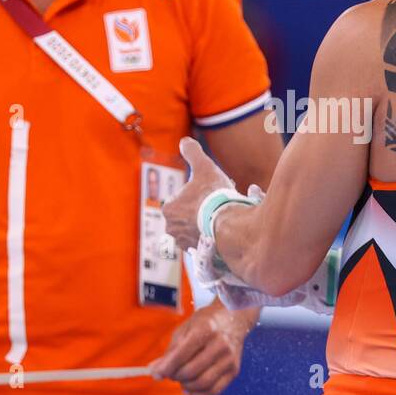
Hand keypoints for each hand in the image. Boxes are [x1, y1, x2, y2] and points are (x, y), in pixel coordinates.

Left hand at [148, 302, 251, 394]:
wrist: (233, 317)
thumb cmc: (207, 321)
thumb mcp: (185, 328)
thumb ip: (171, 350)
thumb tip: (154, 370)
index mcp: (205, 330)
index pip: (181, 356)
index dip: (165, 368)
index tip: (156, 374)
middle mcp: (219, 345)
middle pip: (191, 371)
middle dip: (175, 376)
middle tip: (171, 374)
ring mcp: (229, 359)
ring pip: (202, 383)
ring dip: (186, 386)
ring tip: (181, 380)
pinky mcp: (234, 370)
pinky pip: (215, 390)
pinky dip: (199, 394)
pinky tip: (191, 388)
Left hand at [162, 136, 233, 252]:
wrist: (227, 226)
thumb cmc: (213, 196)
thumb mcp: (204, 167)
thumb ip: (193, 152)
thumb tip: (184, 141)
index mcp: (168, 208)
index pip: (180, 198)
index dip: (195, 194)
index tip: (207, 193)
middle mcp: (171, 228)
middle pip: (186, 214)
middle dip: (198, 211)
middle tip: (214, 205)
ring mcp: (183, 243)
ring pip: (193, 229)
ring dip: (202, 224)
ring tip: (219, 218)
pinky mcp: (197, 253)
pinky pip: (201, 242)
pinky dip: (208, 237)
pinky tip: (220, 230)